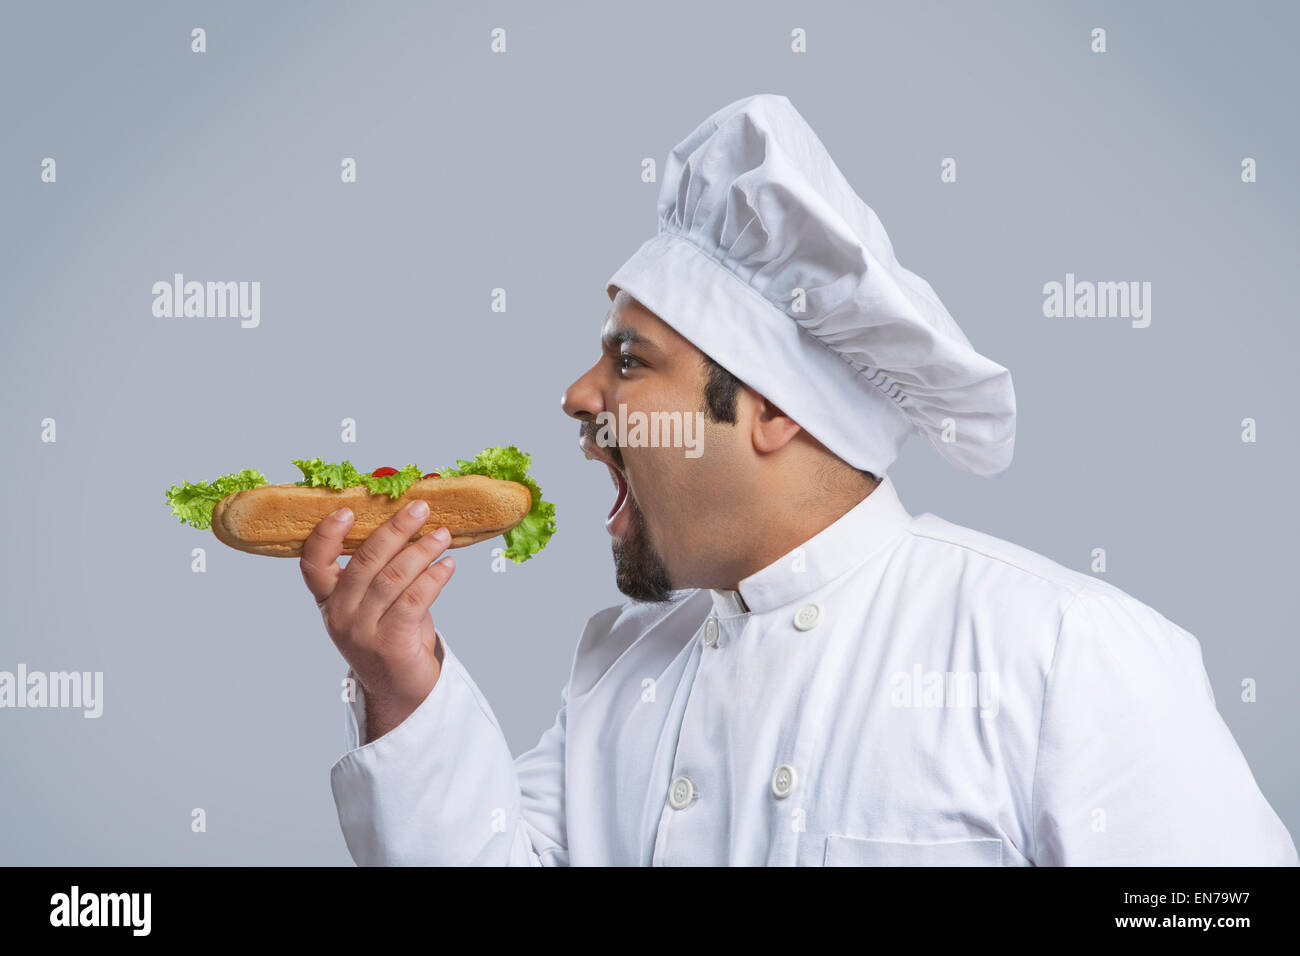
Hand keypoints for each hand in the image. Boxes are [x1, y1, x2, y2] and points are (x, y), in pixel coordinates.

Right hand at [300, 500, 455, 740]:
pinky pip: (414, 600)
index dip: (326, 535)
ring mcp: (362, 632)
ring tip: (442, 535)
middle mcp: (339, 615)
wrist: (400, 691)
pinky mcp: (391, 644)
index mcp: (329, 601)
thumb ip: (383, 569)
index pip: (313, 564)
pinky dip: (433, 578)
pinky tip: (448, 565)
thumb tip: (411, 523)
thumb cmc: (391, 634)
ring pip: (393, 578)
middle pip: (365, 561)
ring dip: (422, 551)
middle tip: (420, 508)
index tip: (346, 510)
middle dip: (395, 529)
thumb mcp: (376, 602)